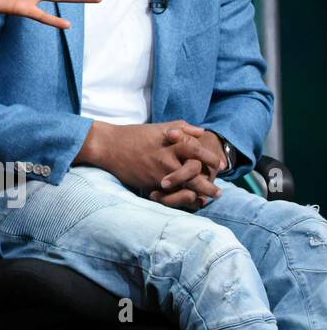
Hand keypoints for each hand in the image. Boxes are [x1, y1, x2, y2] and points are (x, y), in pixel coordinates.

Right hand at [86, 120, 224, 196]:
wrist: (109, 146)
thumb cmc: (135, 135)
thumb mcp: (158, 127)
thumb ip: (181, 127)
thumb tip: (202, 132)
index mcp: (169, 142)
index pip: (197, 150)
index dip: (211, 158)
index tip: (221, 165)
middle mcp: (166, 158)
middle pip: (194, 172)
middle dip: (208, 183)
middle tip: (219, 191)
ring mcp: (157, 172)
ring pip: (184, 186)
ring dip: (199, 194)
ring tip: (208, 199)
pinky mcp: (149, 183)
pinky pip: (170, 194)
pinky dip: (182, 199)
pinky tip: (190, 202)